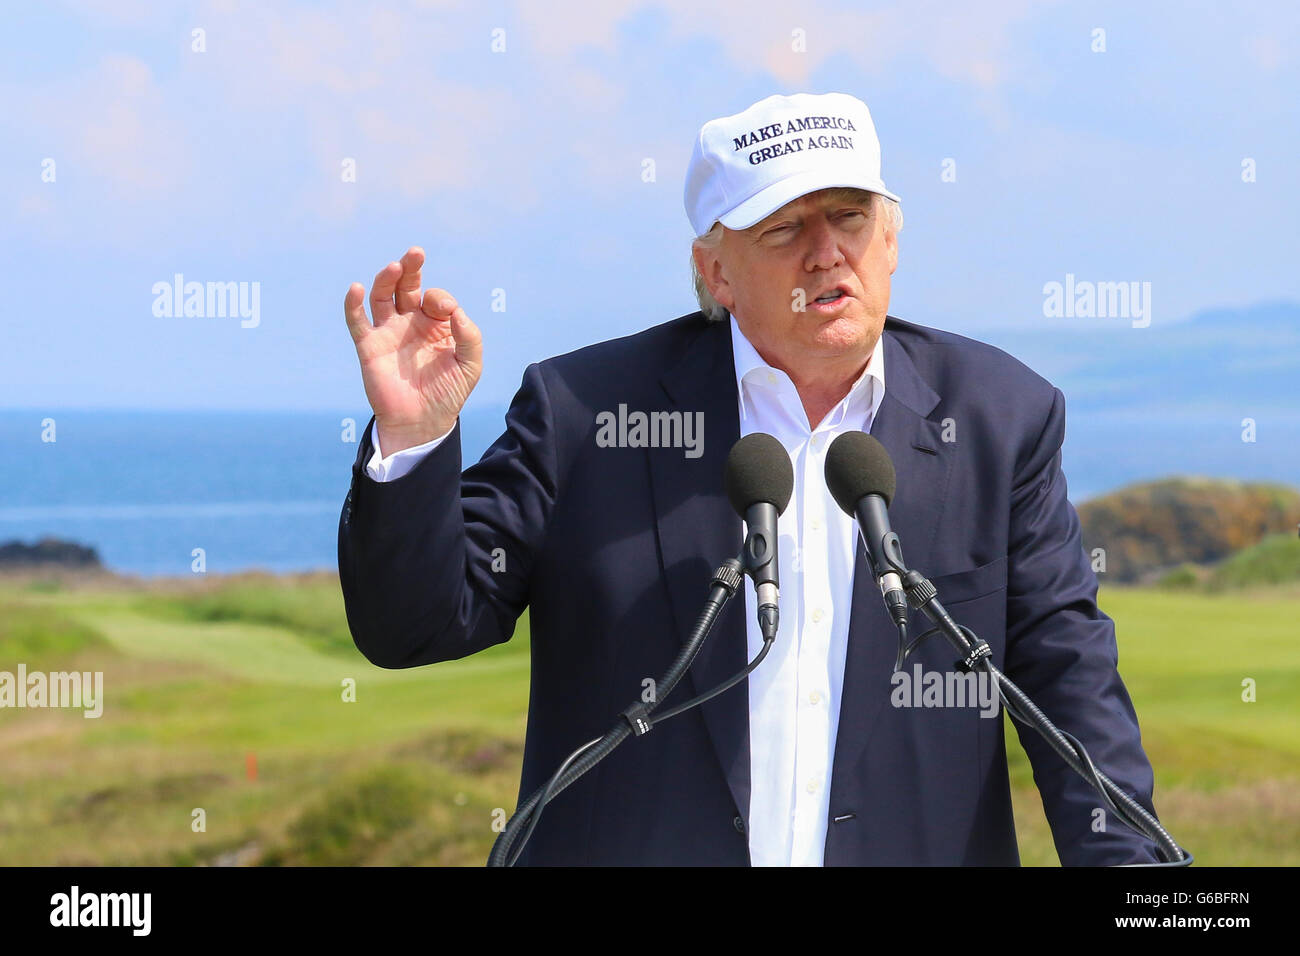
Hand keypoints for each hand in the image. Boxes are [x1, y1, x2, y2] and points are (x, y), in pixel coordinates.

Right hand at [344, 247, 482, 454]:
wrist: (422, 422)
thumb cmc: (447, 393)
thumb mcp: (470, 365)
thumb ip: (469, 337)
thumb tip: (456, 311)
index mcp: (436, 324)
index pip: (436, 298)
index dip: (441, 299)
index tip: (448, 312)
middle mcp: (410, 323)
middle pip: (407, 286)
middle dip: (411, 268)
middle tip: (415, 253)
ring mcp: (388, 332)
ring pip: (382, 296)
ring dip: (386, 278)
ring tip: (394, 267)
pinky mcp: (369, 346)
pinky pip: (357, 321)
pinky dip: (353, 304)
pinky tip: (355, 288)